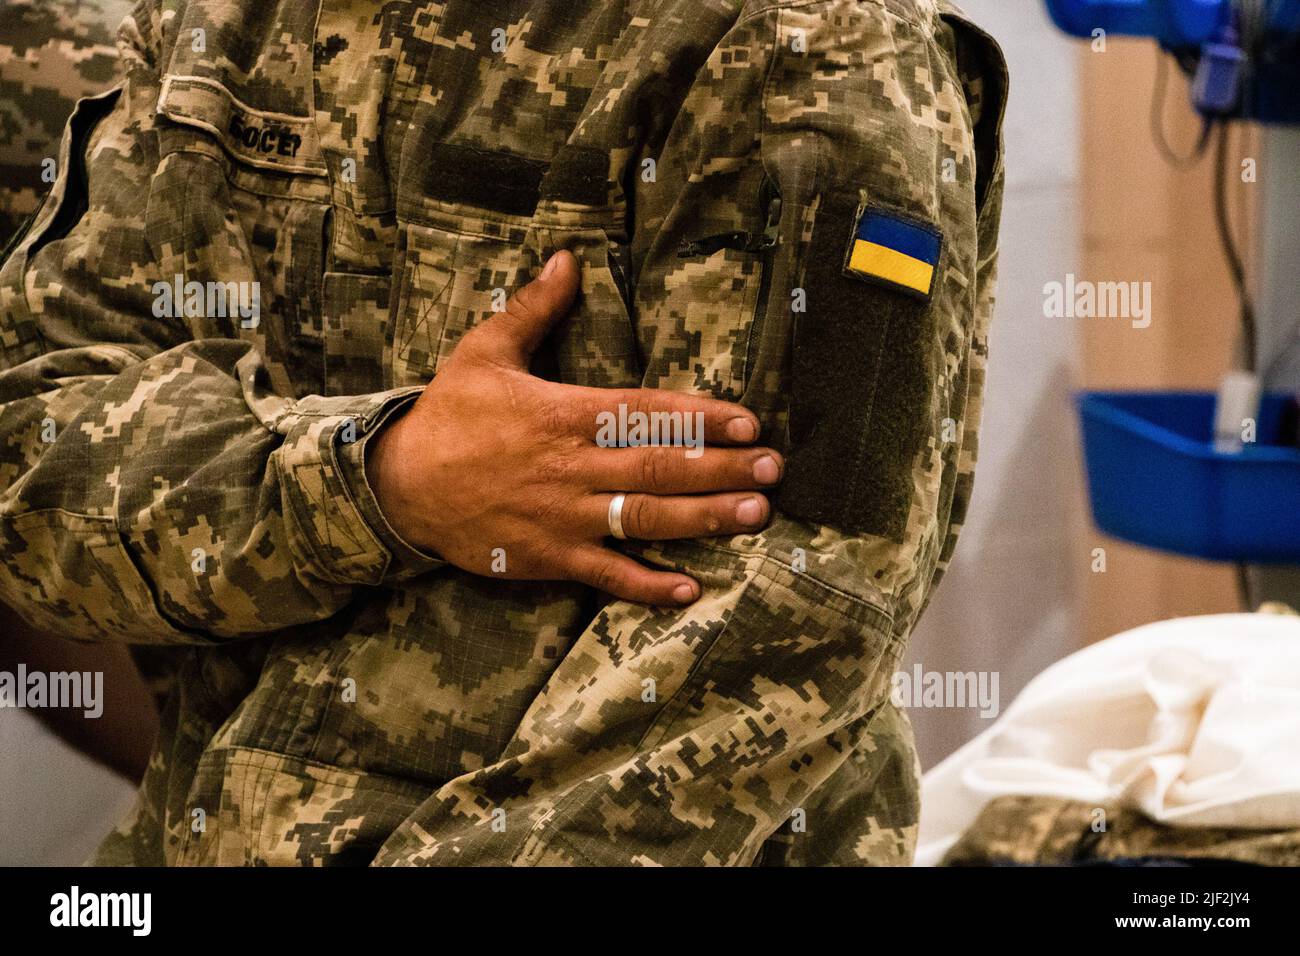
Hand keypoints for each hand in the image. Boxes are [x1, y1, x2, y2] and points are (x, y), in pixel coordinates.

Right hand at [366, 250, 782, 605]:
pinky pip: (605, 575)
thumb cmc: (448, 414)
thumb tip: (567, 257)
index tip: (748, 422)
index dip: (700, 418)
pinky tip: (690, 590)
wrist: (398, 485)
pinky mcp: (547, 558)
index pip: (645, 414)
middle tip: (773, 470)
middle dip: (721, 468)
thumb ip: (536, 308)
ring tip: (754, 515)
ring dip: (703, 519)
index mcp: (563, 413)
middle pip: (659, 468)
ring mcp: (562, 517)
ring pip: (644, 519)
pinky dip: (647, 586)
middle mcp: (571, 467)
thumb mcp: (485, 350)